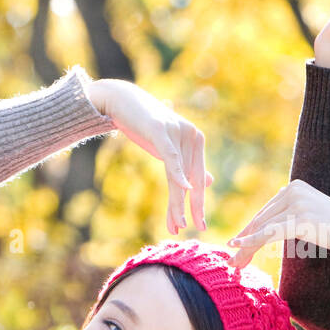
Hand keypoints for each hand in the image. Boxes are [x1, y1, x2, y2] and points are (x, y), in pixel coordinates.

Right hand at [86, 79, 212, 234]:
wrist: (122, 101)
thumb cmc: (145, 125)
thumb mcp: (170, 147)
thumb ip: (189, 164)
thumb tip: (208, 181)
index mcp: (196, 140)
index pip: (199, 178)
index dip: (198, 203)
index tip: (200, 224)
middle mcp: (192, 135)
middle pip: (192, 179)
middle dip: (192, 207)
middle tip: (195, 229)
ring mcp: (178, 132)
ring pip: (179, 175)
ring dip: (178, 202)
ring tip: (179, 224)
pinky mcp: (161, 130)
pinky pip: (171, 156)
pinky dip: (178, 173)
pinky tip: (184, 189)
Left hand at [226, 180, 329, 268]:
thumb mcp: (310, 218)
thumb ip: (290, 216)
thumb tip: (268, 227)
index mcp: (293, 188)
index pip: (265, 212)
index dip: (248, 231)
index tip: (236, 247)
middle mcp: (293, 191)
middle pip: (261, 219)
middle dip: (245, 241)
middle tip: (232, 261)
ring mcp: (298, 203)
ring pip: (263, 227)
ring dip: (246, 247)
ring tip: (235, 263)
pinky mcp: (301, 218)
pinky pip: (271, 232)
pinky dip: (252, 241)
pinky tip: (239, 248)